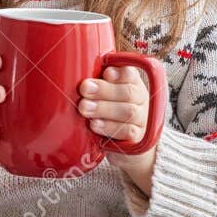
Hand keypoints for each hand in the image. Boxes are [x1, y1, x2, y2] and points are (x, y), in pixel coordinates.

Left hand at [79, 65, 157, 191]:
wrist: (124, 144)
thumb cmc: (108, 112)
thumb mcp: (104, 94)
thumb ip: (95, 82)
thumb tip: (75, 72)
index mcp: (132, 83)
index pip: (130, 74)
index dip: (119, 73)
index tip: (105, 73)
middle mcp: (140, 99)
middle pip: (128, 92)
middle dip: (104, 90)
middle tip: (84, 89)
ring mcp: (141, 119)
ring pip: (128, 111)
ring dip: (104, 108)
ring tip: (84, 108)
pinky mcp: (138, 137)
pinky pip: (127, 131)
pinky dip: (110, 127)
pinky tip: (95, 125)